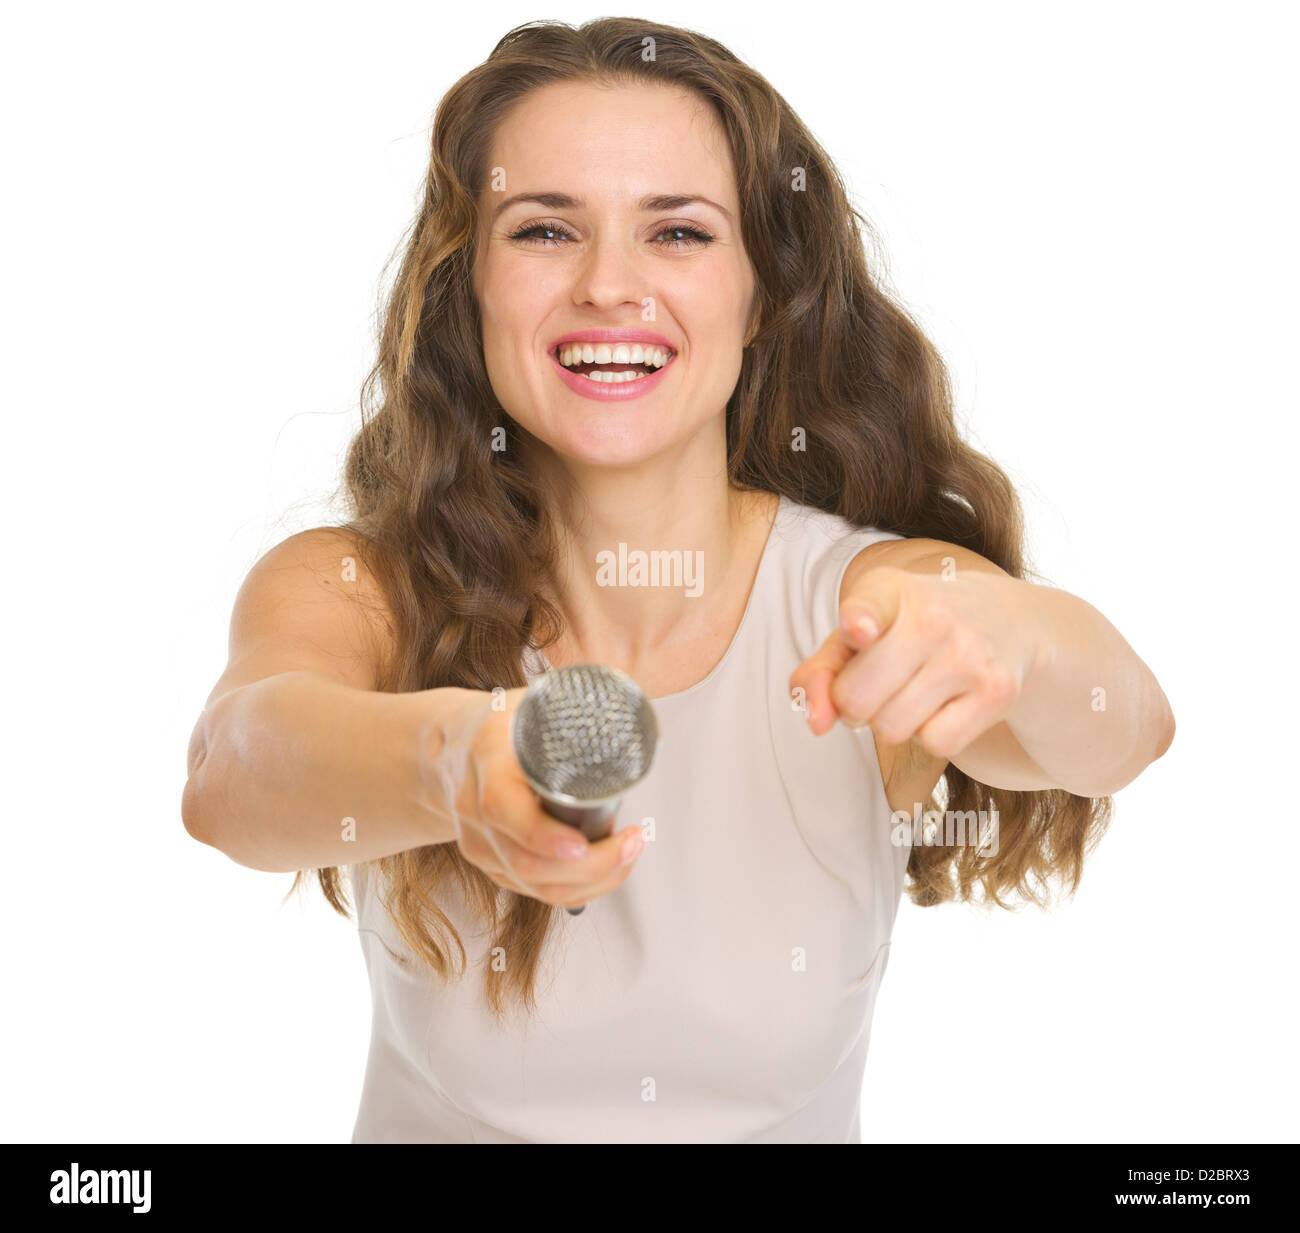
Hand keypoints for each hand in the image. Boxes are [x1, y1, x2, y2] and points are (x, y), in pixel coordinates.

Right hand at [425, 687, 645, 909]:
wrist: (453, 745)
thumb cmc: (505, 723)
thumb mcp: (534, 703)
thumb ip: (572, 709)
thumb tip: (625, 710)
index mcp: (486, 759)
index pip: (501, 808)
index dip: (544, 835)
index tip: (584, 843)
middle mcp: (473, 808)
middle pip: (526, 862)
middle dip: (591, 865)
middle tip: (633, 842)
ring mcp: (479, 842)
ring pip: (535, 884)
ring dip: (593, 879)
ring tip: (631, 851)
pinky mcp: (491, 863)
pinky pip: (536, 891)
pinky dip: (580, 887)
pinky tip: (610, 867)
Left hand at [788, 564, 1036, 757]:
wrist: (1005, 620)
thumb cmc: (907, 631)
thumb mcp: (857, 634)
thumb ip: (819, 673)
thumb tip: (817, 723)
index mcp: (889, 589)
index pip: (867, 608)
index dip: (859, 622)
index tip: (858, 630)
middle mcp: (933, 616)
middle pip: (856, 701)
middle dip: (854, 705)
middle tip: (878, 682)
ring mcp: (969, 653)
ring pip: (892, 729)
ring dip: (892, 721)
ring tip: (913, 688)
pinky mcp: (998, 690)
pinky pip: (936, 744)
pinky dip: (931, 734)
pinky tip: (944, 702)